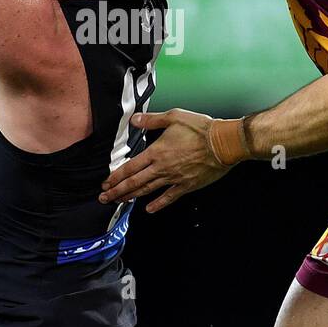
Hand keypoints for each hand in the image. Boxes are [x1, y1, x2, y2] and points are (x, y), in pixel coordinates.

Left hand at [98, 108, 230, 212]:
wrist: (223, 144)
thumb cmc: (200, 129)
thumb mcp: (174, 117)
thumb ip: (152, 120)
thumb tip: (134, 119)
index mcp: (156, 152)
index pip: (130, 167)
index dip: (116, 176)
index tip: (105, 183)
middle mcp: (162, 168)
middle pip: (134, 182)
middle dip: (117, 191)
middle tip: (104, 198)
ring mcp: (174, 178)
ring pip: (148, 191)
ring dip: (131, 197)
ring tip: (119, 202)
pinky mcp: (186, 185)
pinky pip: (169, 197)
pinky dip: (158, 204)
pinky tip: (149, 209)